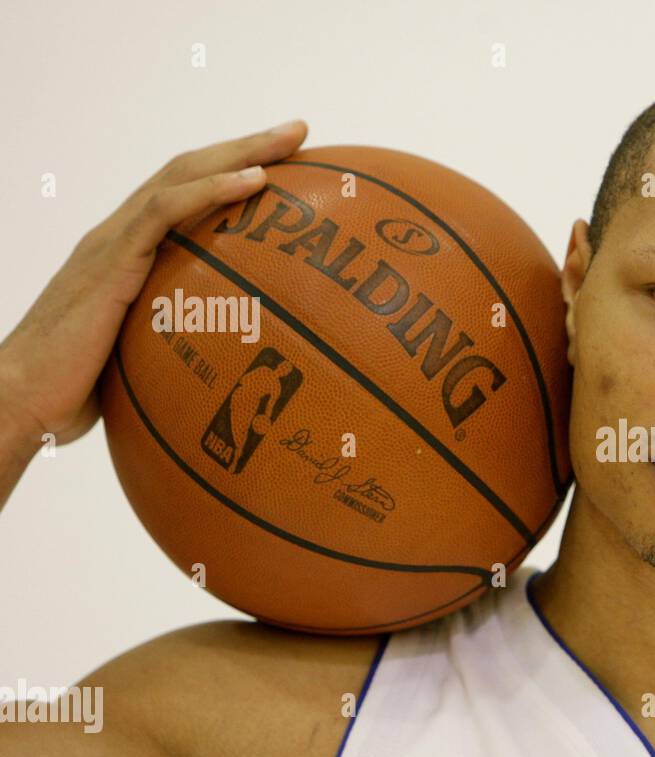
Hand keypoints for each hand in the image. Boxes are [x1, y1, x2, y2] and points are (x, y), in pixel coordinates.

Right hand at [0, 119, 308, 448]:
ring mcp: (113, 243)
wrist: (22, 400)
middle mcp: (119, 237)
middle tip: (300, 131)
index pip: (183, 196)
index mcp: (127, 255)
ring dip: (241, 152)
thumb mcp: (144, 366)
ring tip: (291, 138)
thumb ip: (181, 352)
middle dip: (247, 146)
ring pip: (182, 176)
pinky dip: (212, 190)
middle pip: (189, 172)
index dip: (228, 175)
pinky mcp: (111, 260)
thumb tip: (232, 377)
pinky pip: (165, 211)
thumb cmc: (79, 395)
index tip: (282, 166)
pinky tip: (255, 181)